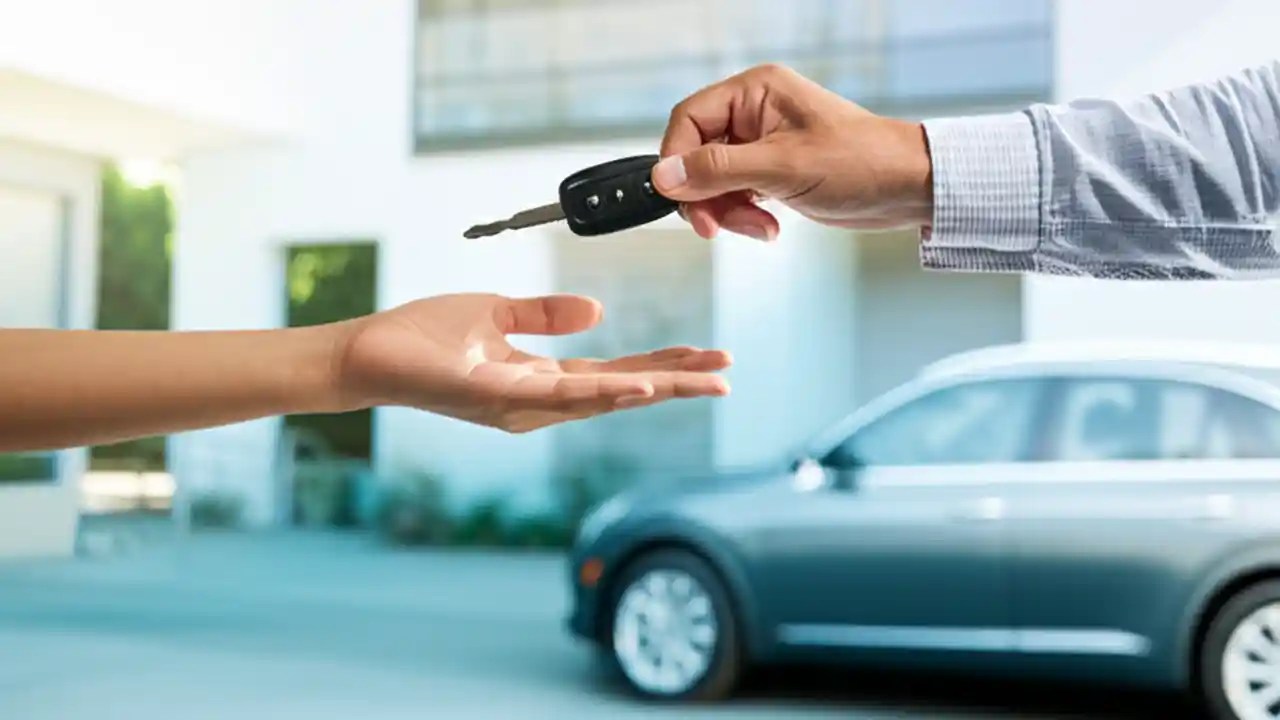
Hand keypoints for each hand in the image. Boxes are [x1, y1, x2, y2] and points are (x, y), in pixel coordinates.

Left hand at [333, 293, 730, 432]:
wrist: (364, 353)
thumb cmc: (422, 338)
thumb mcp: (494, 313)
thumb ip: (544, 315)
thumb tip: (598, 311)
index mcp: (540, 380)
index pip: (614, 374)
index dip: (661, 366)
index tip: (706, 358)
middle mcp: (536, 402)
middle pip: (621, 392)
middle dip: (676, 383)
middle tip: (728, 376)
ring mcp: (518, 405)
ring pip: (601, 397)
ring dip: (655, 388)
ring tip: (704, 381)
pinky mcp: (493, 397)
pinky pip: (556, 395)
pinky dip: (603, 391)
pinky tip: (639, 384)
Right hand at [652, 64, 933, 239]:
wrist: (906, 188)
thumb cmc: (862, 162)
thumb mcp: (782, 167)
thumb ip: (718, 171)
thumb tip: (666, 175)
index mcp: (755, 92)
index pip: (688, 120)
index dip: (677, 160)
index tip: (679, 196)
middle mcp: (754, 114)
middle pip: (696, 155)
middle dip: (706, 196)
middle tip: (715, 226)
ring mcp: (762, 145)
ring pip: (713, 182)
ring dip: (728, 212)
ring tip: (759, 227)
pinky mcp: (772, 173)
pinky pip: (735, 196)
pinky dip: (744, 217)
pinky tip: (769, 226)